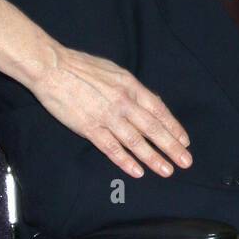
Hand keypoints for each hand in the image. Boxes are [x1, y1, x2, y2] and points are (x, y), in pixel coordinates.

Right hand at [36, 45, 191, 178]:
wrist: (53, 68)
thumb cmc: (82, 67)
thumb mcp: (114, 71)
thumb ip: (132, 88)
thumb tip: (150, 101)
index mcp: (130, 86)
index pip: (158, 109)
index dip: (173, 127)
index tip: (184, 141)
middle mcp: (123, 101)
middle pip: (152, 128)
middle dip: (171, 146)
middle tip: (185, 162)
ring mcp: (106, 115)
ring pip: (135, 141)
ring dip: (153, 157)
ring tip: (166, 170)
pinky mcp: (89, 127)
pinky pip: (111, 148)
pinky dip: (125, 160)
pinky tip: (137, 171)